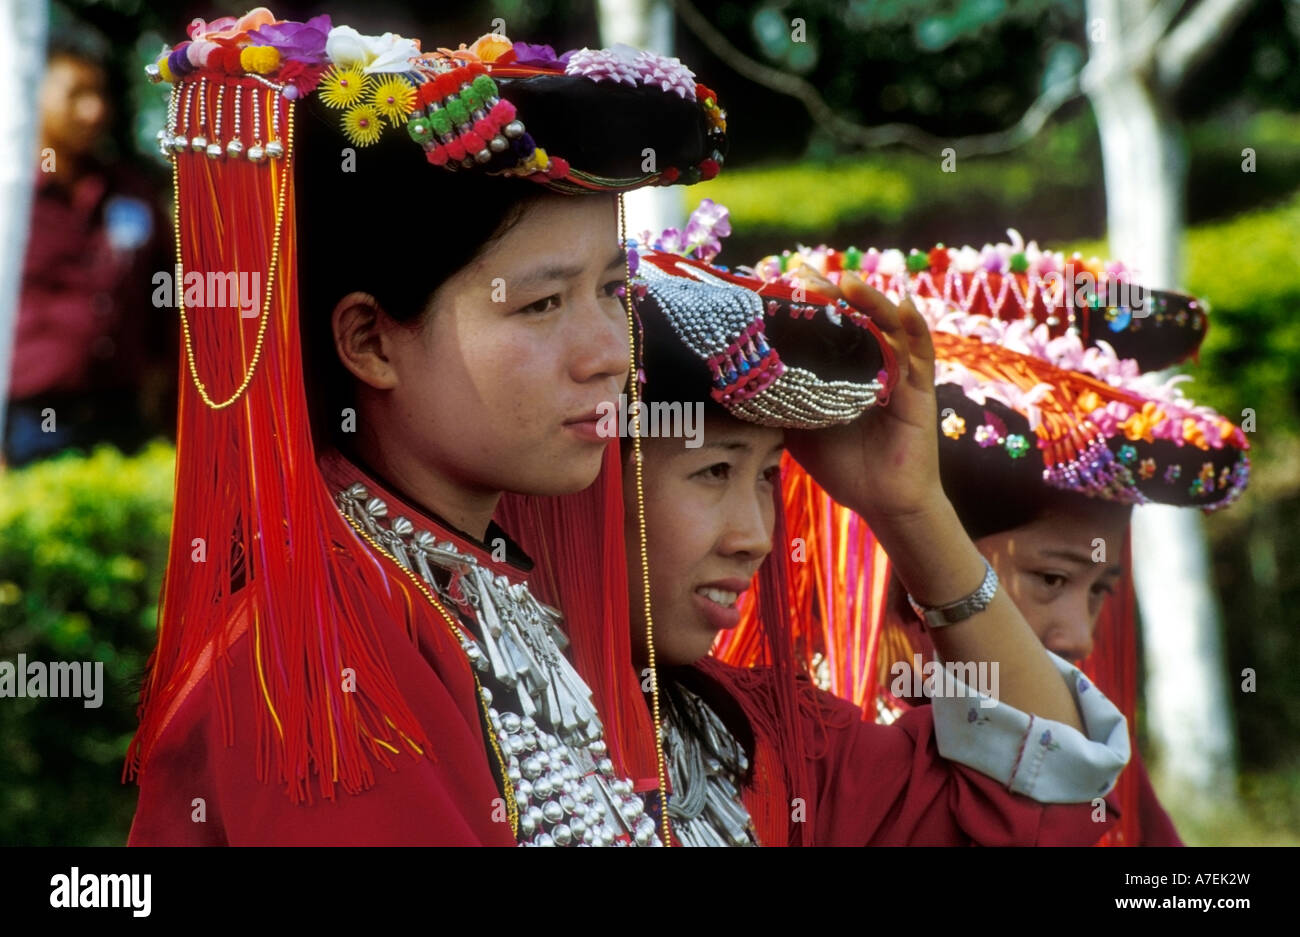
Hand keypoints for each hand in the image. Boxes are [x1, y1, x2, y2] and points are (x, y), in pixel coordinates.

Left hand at [783, 268, 946, 524]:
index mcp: (842, 368)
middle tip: (806, 273)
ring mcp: (898, 374)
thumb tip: (741, 378)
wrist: (881, 503)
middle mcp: (871, 363)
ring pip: (886, 328)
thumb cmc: (843, 464)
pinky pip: (920, 356)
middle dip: (831, 293)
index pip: (825, 324)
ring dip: (870, 302)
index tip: (781, 277)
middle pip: (854, 316)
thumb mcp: (800, 428)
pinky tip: (903, 306)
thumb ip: (782, 400)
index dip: (807, 300)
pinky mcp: (919, 392)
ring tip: (848, 282)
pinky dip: (915, 329)